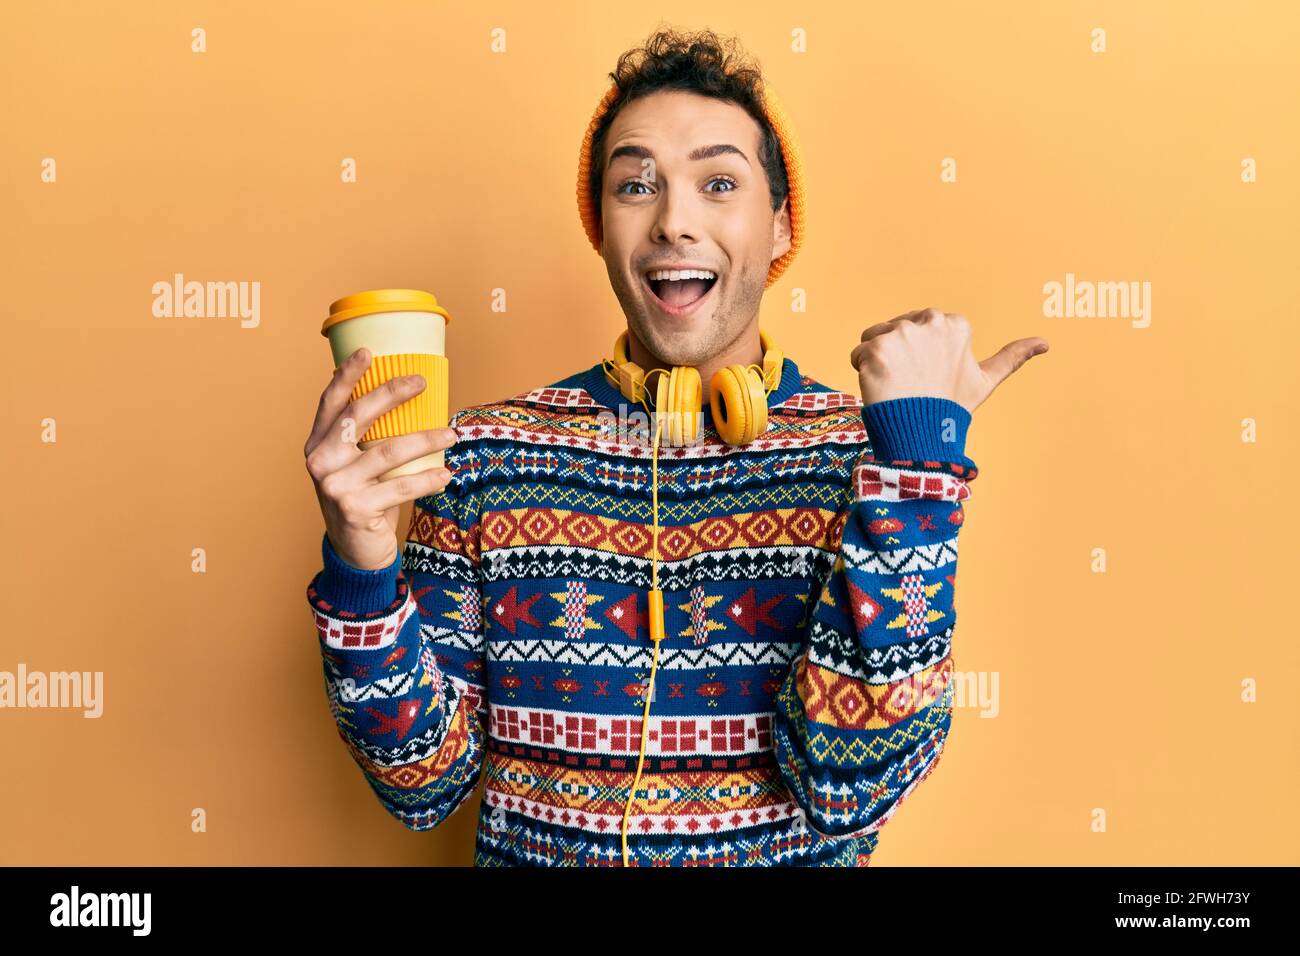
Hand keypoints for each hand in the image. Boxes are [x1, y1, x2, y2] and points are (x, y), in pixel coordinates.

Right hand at [304, 347, 459, 570]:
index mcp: (317, 445)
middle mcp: (320, 462)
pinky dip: (428, 479)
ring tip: (451, 436)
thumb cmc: (364, 499)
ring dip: (426, 440)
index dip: (346, 374)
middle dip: (393, 393)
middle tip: (422, 382)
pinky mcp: (354, 508)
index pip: (331, 403)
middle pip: (358, 416)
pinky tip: (446, 475)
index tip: (369, 352)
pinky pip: (400, 486)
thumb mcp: (356, 466)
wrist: (355, 553)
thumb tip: (409, 400)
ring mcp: (334, 486)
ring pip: (388, 450)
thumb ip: (365, 439)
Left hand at [850, 307, 1047, 412]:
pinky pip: (857, 352)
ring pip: (874, 338)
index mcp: (956, 324)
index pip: (919, 327)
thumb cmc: (951, 408)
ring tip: (895, 385)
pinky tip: (878, 387)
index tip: (928, 376)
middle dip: (897, 354)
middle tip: (911, 383)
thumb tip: (1046, 342)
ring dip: (878, 362)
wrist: (922, 435)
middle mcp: (930, 321)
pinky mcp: (876, 347)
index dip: (919, 354)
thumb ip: (1013, 357)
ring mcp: (902, 333)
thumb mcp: (985, 380)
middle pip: (895, 329)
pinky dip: (861, 370)